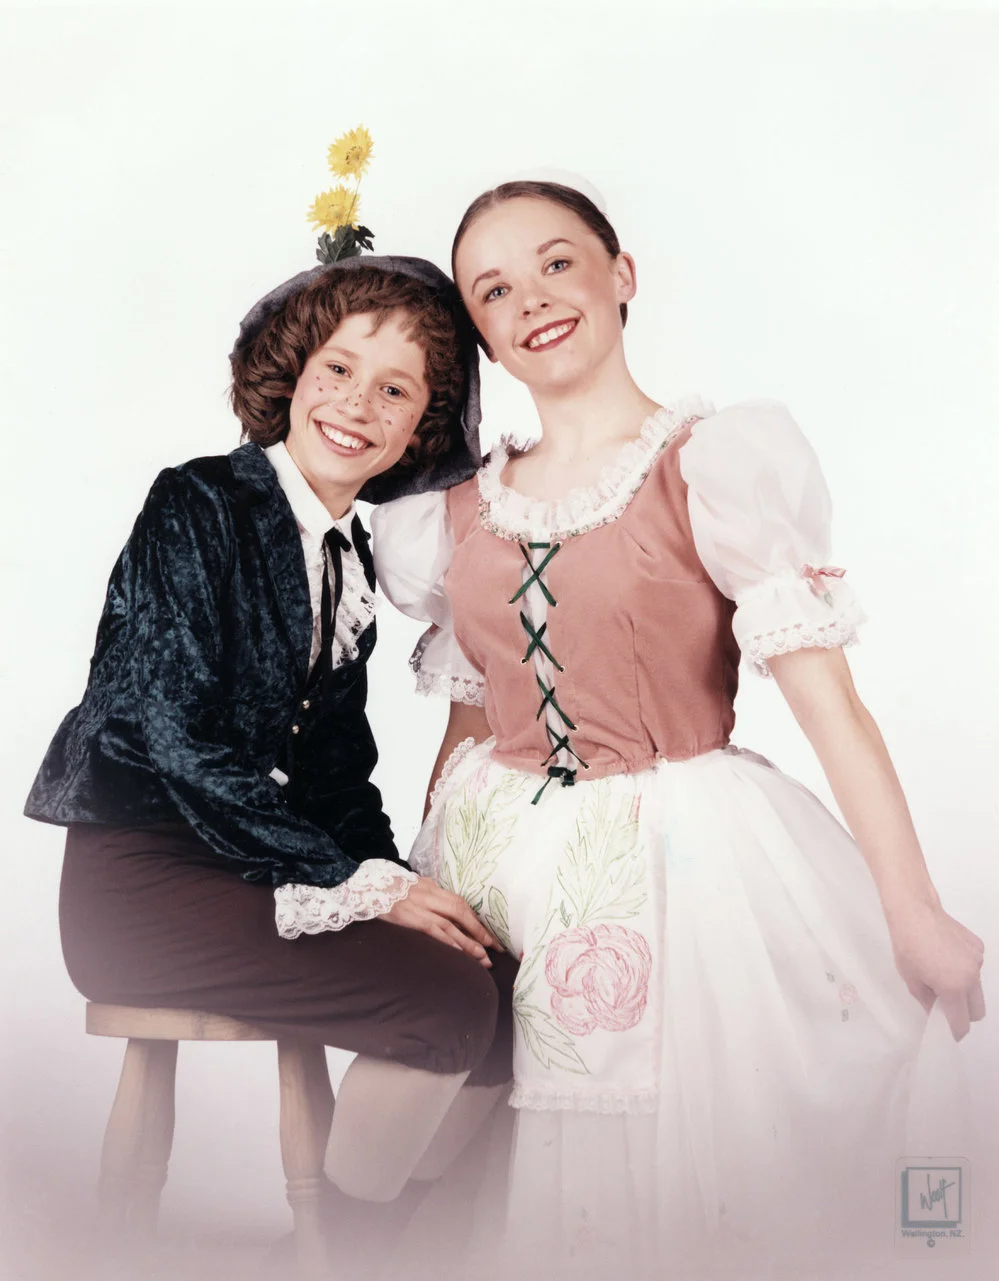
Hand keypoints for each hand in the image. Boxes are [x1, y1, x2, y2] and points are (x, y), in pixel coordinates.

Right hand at [383, 876, 497, 967]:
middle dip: (480, 931)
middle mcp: (428, 894)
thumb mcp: (411, 884)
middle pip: (461, 912)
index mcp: (430, 887)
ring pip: (451, 924)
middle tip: (495, 947)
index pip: (460, 903)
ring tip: (483, 958)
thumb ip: (428, 890)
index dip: (476, 919)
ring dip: (469, 943)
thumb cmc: (386, 887)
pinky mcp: (409, 918)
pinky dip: (449, 942)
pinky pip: (435, 931)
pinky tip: (460, 953)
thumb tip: (444, 900)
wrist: (362, 886)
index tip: (489, 933)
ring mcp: (419, 906)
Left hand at [884, 896, 985, 1039]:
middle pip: (977, 1010)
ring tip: (943, 973)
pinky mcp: (979, 946)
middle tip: (947, 1006)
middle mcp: (972, 977)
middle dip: (965, 1014)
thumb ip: (927, 1002)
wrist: (915, 913)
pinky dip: (965, 968)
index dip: (955, 1031)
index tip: (949, 1031)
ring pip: (977, 988)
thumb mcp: (911, 980)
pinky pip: (975, 967)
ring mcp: (978, 960)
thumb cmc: (907, 947)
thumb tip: (936, 1012)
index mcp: (954, 989)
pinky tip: (948, 954)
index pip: (962, 1023)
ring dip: (965, 989)